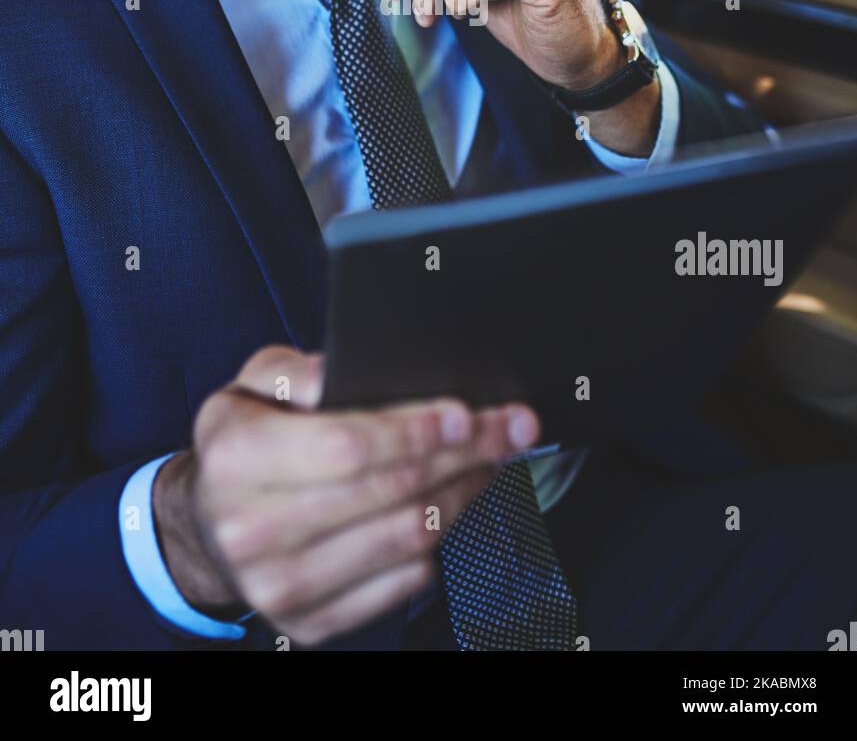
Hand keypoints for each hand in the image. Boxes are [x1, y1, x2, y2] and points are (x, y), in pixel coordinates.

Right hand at [154, 345, 539, 646]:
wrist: (207, 524)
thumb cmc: (244, 440)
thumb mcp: (253, 383)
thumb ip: (298, 370)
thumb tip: (346, 371)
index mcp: (238, 458)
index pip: (347, 446)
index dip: (415, 431)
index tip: (468, 414)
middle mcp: (253, 529)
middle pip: (390, 491)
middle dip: (465, 454)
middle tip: (512, 427)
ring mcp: (281, 585)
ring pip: (406, 539)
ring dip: (464, 494)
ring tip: (492, 460)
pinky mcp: (308, 623)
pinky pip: (402, 583)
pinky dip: (438, 541)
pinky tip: (452, 503)